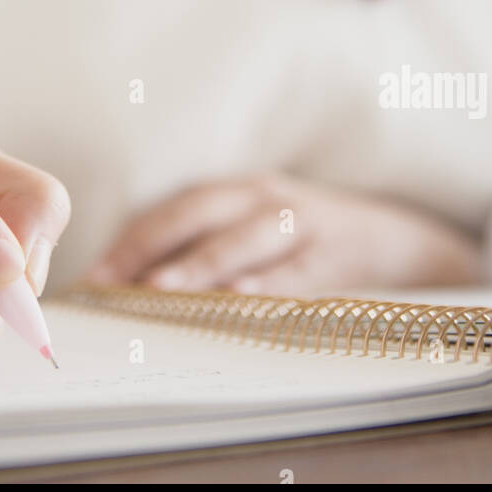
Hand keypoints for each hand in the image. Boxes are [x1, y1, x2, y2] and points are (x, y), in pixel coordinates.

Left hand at [84, 174, 480, 295]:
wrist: (400, 237)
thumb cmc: (308, 236)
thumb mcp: (259, 225)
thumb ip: (208, 243)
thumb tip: (134, 283)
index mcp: (240, 191)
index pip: (173, 209)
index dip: (131, 239)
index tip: (91, 275)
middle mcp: (265, 198)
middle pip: (198, 212)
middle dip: (149, 245)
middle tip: (109, 280)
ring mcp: (302, 223)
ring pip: (242, 240)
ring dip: (199, 264)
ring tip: (160, 288)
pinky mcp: (335, 255)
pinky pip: (296, 272)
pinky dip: (265, 285)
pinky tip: (237, 300)